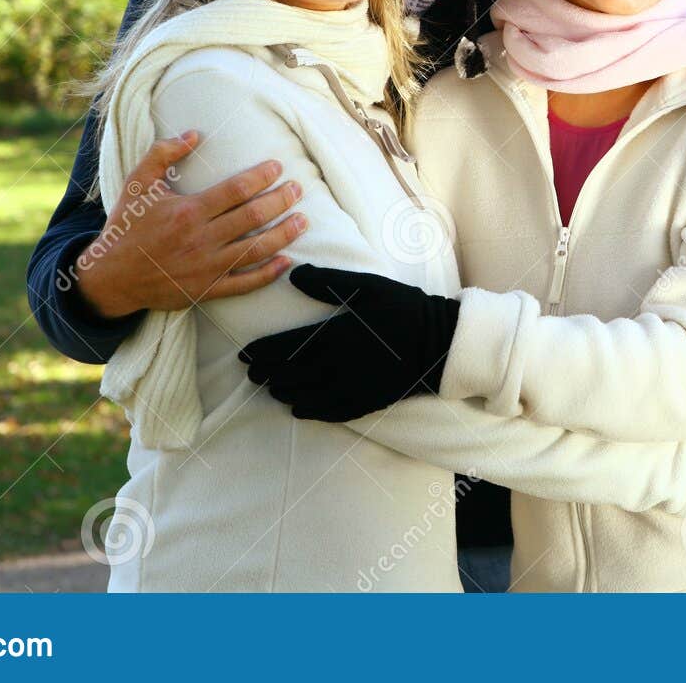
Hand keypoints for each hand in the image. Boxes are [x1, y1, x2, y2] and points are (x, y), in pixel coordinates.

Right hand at [74, 132, 304, 317]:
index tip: (278, 167)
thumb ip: (163, 154)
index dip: (261, 177)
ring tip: (303, 221)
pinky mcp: (206, 290)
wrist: (110, 276)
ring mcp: (206, 267)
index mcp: (187, 211)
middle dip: (281, 201)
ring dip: (284, 235)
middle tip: (298, 189)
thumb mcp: (137, 184)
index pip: (236, 190)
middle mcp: (201, 239)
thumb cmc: (126, 226)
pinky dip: (269, 274)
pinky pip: (245, 283)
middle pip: (253, 217)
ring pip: (256, 250)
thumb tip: (194, 133)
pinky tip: (287, 262)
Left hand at [240, 264, 460, 421]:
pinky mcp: (367, 401)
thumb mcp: (367, 287)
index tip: (245, 355)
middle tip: (250, 374)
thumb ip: (329, 283)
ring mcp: (352, 387)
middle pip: (292, 373)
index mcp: (335, 335)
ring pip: (308, 395)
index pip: (288, 347)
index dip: (264, 352)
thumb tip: (293, 275)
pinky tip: (299, 409)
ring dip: (285, 392)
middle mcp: (338, 365)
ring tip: (270, 390)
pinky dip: (311, 411)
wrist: (440, 341)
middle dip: (268, 374)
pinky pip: (331, 411)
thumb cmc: (403, 308)